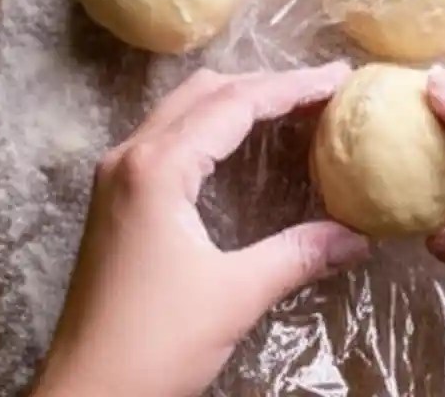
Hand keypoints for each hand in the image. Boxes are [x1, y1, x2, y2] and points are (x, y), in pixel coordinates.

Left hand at [32, 64, 371, 396]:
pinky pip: (168, 138)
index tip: (341, 78)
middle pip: (205, 92)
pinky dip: (211, 126)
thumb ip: (298, 255)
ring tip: (291, 105)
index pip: (235, 103)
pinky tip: (241, 144)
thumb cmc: (155, 342)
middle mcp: (130, 157)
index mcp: (157, 168)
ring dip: (236, 100)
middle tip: (323, 88)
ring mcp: (116, 177)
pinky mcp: (115, 202)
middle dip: (265, 83)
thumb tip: (358, 238)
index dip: (292, 86)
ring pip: (182, 110)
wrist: (86, 392)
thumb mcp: (235, 295)